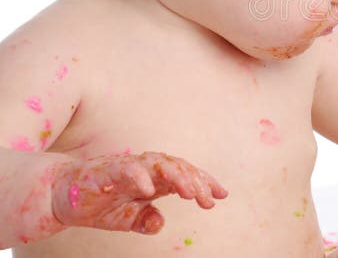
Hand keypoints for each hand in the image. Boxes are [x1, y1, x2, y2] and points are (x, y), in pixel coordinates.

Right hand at [51, 151, 227, 233]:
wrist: (63, 196)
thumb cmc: (100, 203)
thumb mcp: (127, 219)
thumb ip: (146, 220)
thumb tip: (159, 223)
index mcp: (156, 178)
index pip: (187, 176)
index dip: (205, 183)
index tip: (222, 195)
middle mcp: (147, 168)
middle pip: (179, 168)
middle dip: (196, 183)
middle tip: (209, 199)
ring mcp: (129, 166)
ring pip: (160, 164)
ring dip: (177, 177)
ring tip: (189, 193)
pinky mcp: (109, 169)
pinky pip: (128, 170)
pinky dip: (140, 176)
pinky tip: (151, 189)